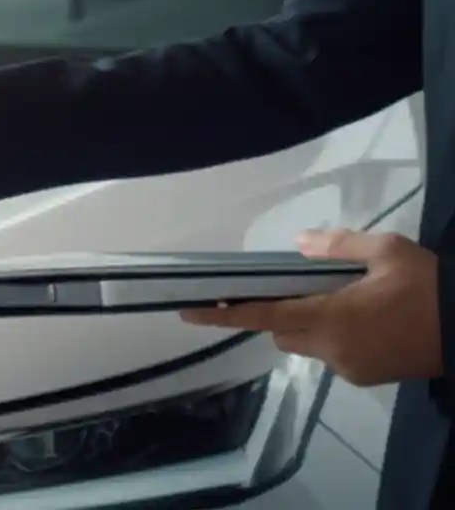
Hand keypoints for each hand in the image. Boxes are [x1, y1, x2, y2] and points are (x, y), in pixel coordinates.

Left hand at [181, 230, 441, 386]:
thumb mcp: (388, 251)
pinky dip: (334, 336)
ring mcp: (349, 368)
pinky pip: (332, 355)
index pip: (264, 316)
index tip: (190, 312)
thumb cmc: (430, 287)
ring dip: (309, 323)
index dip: (226, 314)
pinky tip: (365, 318)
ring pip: (306, 344)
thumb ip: (338, 247)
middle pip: (281, 332)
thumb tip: (300, 245)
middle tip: (297, 284)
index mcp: (330, 318)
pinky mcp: (366, 376)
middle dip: (279, 310)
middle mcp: (331, 349)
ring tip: (344, 297)